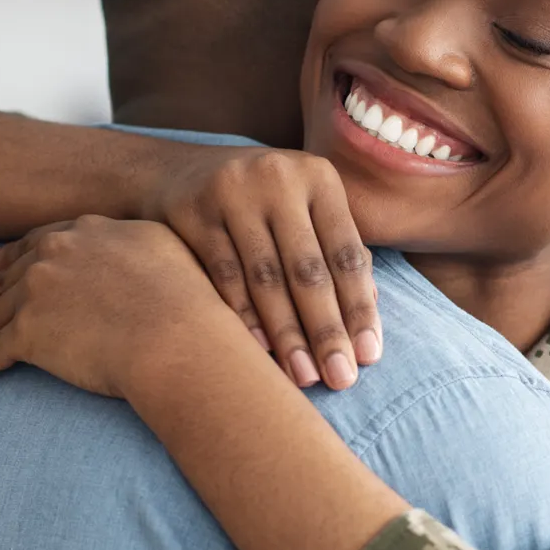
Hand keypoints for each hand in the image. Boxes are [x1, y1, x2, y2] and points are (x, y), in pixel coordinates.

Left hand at [0, 216, 257, 398]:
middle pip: (7, 272)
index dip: (17, 253)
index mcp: (86, 232)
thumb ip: (143, 246)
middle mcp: (54, 256)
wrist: (175, 335)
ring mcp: (36, 294)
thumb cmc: (188, 300)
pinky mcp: (27, 335)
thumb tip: (146, 258)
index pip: (42, 241)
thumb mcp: (168, 251)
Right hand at [144, 148, 378, 390]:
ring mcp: (233, 192)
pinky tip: (260, 351)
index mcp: (320, 178)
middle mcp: (279, 178)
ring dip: (287, 334)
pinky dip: (243, 316)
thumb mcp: (304, 209)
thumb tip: (372, 308)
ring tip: (303, 376)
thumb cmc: (262, 202)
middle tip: (340, 378)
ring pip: (265, 278)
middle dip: (326, 330)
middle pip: (308, 269)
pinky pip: (223, 276)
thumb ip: (335, 251)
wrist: (177, 171)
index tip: (369, 357)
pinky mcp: (194, 212)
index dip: (359, 308)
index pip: (346, 254)